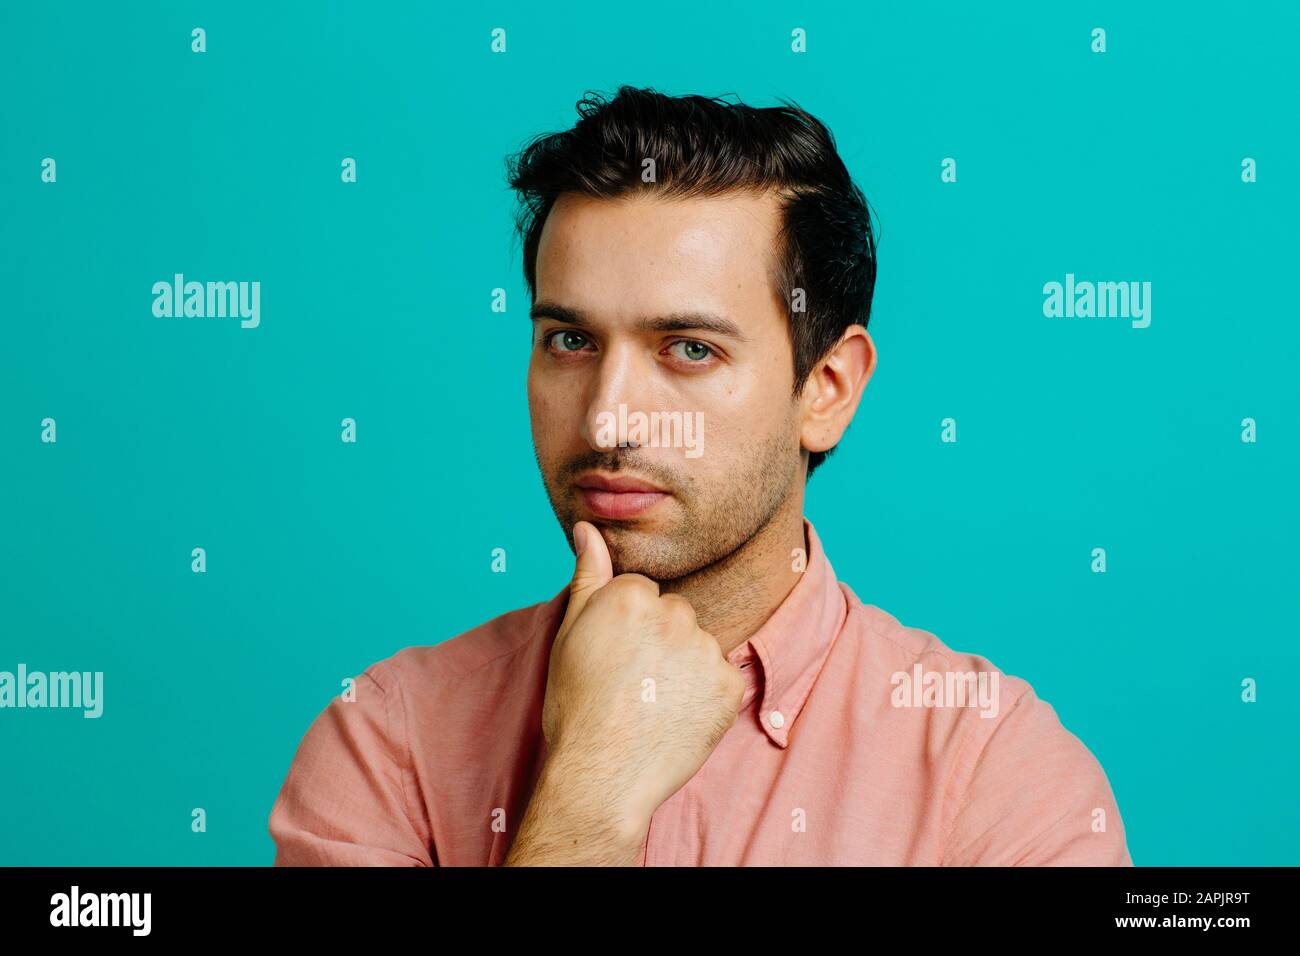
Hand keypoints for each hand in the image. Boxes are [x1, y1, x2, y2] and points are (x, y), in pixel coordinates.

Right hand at [505, 521, 745, 864]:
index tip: (614, 659)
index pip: (644, 593)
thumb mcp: (569, 634)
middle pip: (675, 615)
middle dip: (660, 642)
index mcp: (634, 594)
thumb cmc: (577, 706)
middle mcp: (676, 613)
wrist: (602, 775)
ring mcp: (707, 649)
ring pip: (699, 646)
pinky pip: (721, 679)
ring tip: (652, 703)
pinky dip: (705, 697)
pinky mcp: (730, 685)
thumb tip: (587, 527)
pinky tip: (676, 717)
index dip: (627, 628)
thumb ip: (588, 574)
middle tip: (632, 683)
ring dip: (683, 669)